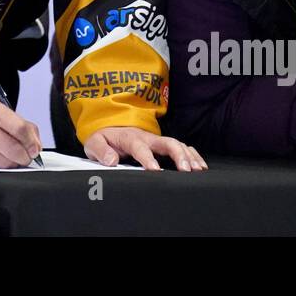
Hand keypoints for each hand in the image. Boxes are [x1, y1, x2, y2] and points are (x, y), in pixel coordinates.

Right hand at [0, 101, 41, 166]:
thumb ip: (18, 126)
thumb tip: (36, 145)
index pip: (22, 128)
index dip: (32, 143)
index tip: (35, 150)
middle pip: (15, 149)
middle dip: (23, 157)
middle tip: (23, 158)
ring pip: (6, 162)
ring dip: (10, 164)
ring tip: (4, 156)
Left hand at [85, 126, 206, 171]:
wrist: (111, 125)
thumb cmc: (105, 137)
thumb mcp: (95, 142)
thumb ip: (100, 150)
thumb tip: (111, 160)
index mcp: (130, 138)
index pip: (140, 147)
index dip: (148, 159)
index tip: (155, 170)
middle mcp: (147, 137)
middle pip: (167, 142)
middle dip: (178, 155)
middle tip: (186, 170)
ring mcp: (157, 140)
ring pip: (178, 144)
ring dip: (189, 156)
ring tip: (197, 170)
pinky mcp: (163, 144)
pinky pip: (182, 147)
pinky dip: (193, 155)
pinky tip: (200, 166)